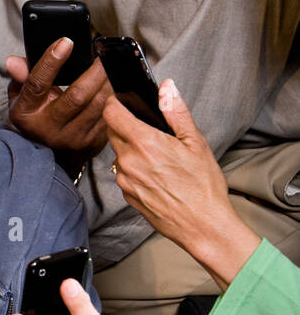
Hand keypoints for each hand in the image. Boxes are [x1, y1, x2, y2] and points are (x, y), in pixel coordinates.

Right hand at [6, 40, 110, 167]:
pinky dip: (113, 98)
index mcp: (27, 113)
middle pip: (76, 96)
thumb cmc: (36, 116)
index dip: (52, 62)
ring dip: (107, 83)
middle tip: (102, 55)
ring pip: (97, 106)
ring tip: (111, 67)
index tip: (66, 42)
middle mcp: (49, 128)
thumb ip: (21, 75)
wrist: (51, 153)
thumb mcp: (21, 96)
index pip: (37, 84)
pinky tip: (114, 85)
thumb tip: (14, 61)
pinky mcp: (92, 143)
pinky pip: (108, 116)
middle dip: (94, 72)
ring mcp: (72, 138)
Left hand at [104, 80, 260, 289]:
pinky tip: (156, 173)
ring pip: (119, 153)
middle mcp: (129, 161)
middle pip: (113, 131)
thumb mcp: (196, 143)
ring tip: (158, 155)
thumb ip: (176, 112)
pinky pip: (124, 173)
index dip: (116, 103)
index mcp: (145, 143)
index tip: (124, 101)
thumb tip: (166, 88)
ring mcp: (125, 180)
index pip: (111, 113)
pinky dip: (134, 168)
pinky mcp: (127, 195)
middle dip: (126, 125)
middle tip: (150, 130)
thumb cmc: (203, 187)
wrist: (203, 226)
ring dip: (131, 148)